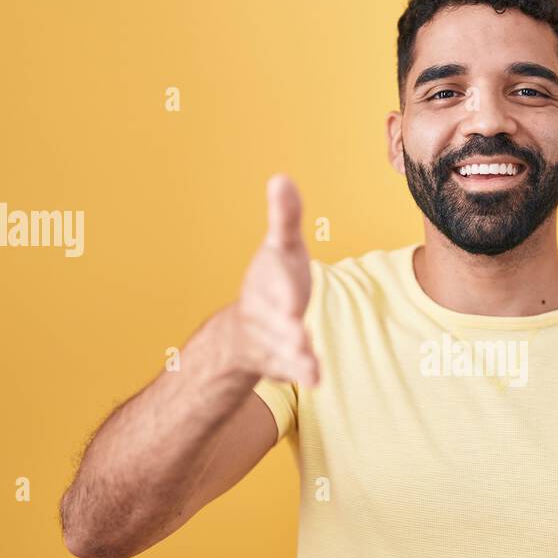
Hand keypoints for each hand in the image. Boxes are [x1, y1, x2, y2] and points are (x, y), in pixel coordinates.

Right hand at [236, 174, 319, 385]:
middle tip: (298, 334)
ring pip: (282, 347)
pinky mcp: (278, 361)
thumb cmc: (273, 281)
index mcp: (267, 277)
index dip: (283, 289)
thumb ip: (285, 218)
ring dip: (295, 355)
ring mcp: (269, 338)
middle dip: (285, 327)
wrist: (243, 329)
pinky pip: (288, 369)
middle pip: (276, 319)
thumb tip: (281, 177)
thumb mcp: (282, 248)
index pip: (276, 281)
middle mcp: (264, 310)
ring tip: (309, 365)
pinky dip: (300, 373)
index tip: (292, 299)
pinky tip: (314, 379)